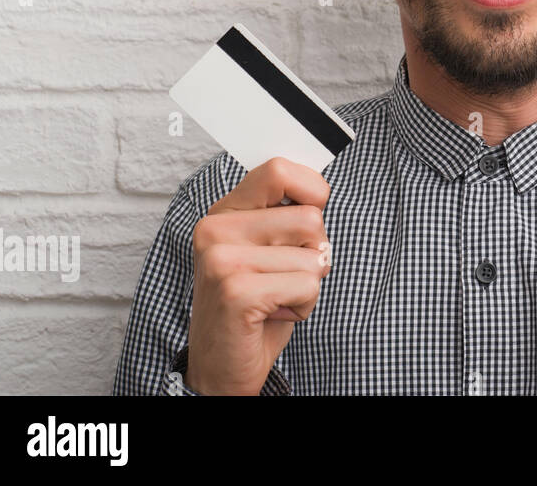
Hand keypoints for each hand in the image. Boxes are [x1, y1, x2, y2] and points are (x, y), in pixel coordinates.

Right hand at [186, 157, 332, 394]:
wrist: (222, 367)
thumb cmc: (257, 305)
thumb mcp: (270, 250)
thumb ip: (286, 215)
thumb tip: (321, 188)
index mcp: (225, 213)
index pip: (279, 170)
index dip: (312, 190)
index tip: (310, 216)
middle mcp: (216, 229)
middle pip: (310, 218)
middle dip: (314, 253)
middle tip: (283, 277)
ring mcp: (222, 259)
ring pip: (314, 254)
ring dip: (309, 284)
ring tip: (276, 297)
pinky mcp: (235, 291)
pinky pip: (308, 284)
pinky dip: (304, 306)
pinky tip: (273, 315)